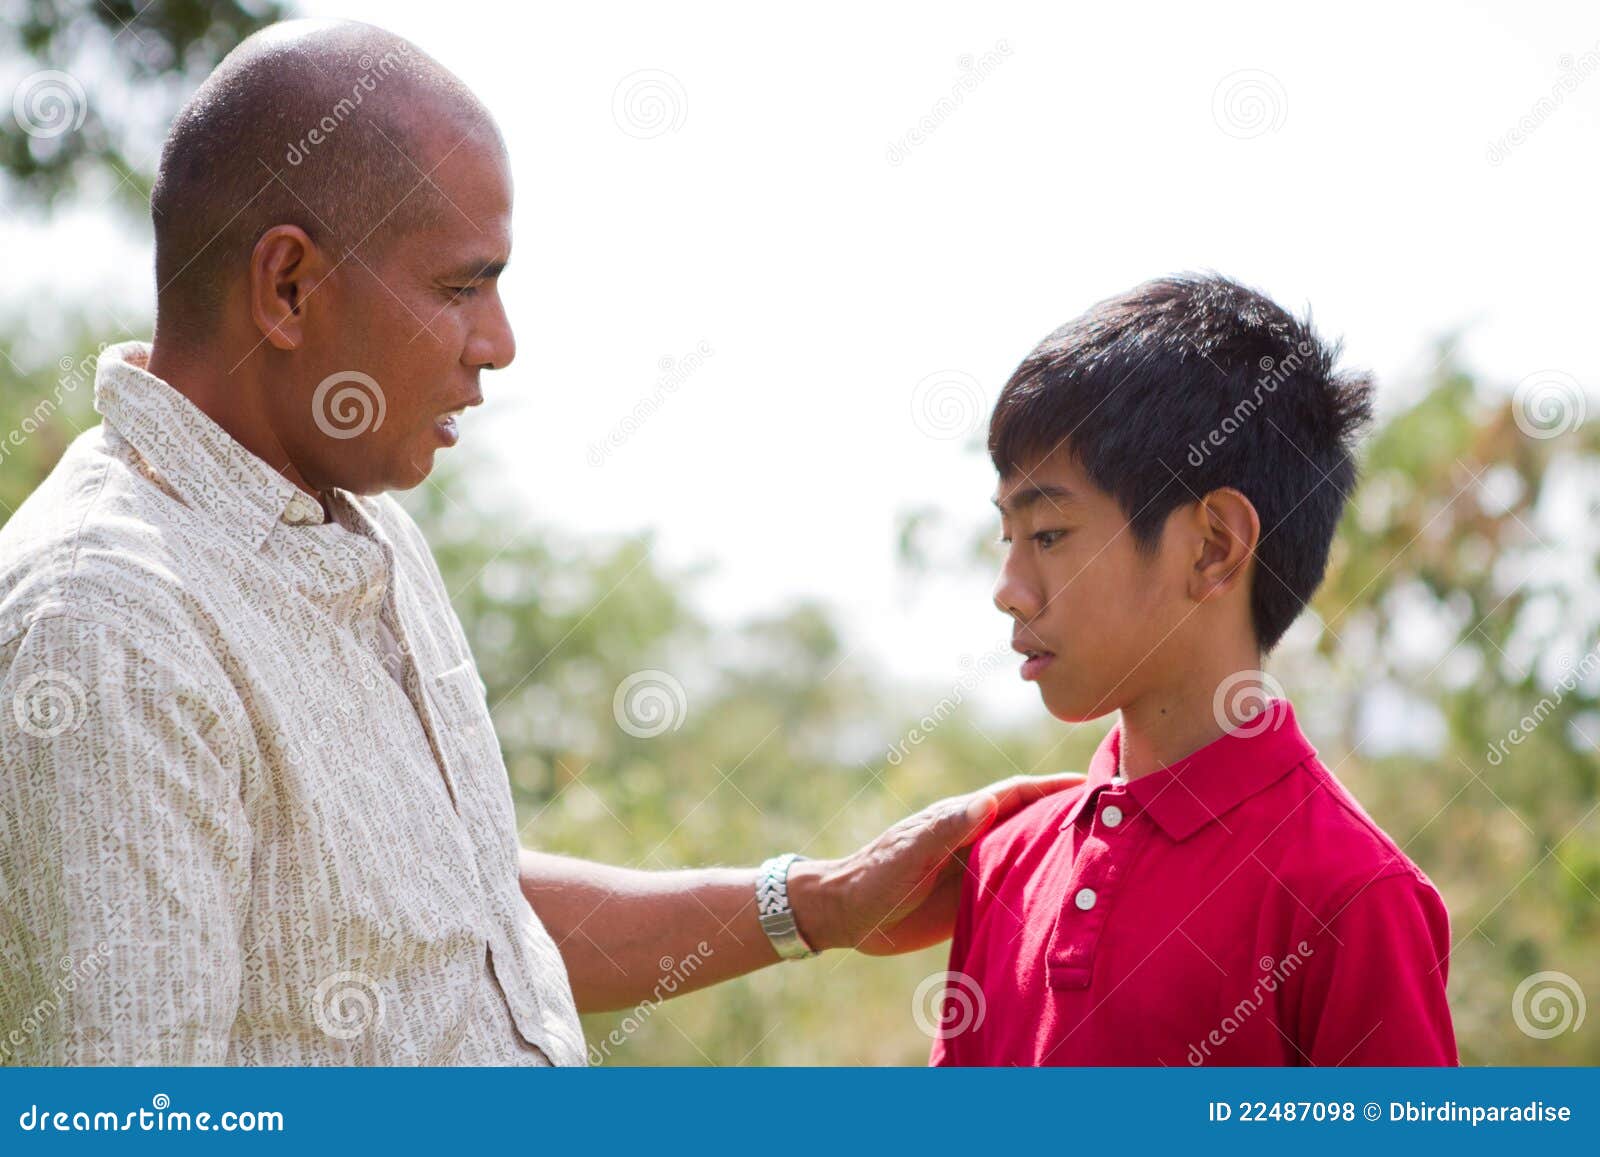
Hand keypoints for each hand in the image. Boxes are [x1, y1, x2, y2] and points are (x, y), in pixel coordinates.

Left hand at [788, 772, 1085, 955]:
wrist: (844, 915)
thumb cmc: (872, 880)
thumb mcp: (908, 855)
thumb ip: (944, 830)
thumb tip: (987, 802)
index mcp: (960, 820)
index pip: (1015, 795)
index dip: (1051, 787)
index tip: (1092, 783)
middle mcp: (973, 839)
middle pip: (1028, 821)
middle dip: (1066, 814)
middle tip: (1115, 818)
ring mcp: (973, 869)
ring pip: (1025, 854)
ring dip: (1058, 852)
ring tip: (1104, 858)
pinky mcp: (969, 900)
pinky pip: (1012, 888)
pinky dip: (1039, 888)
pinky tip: (1065, 901)